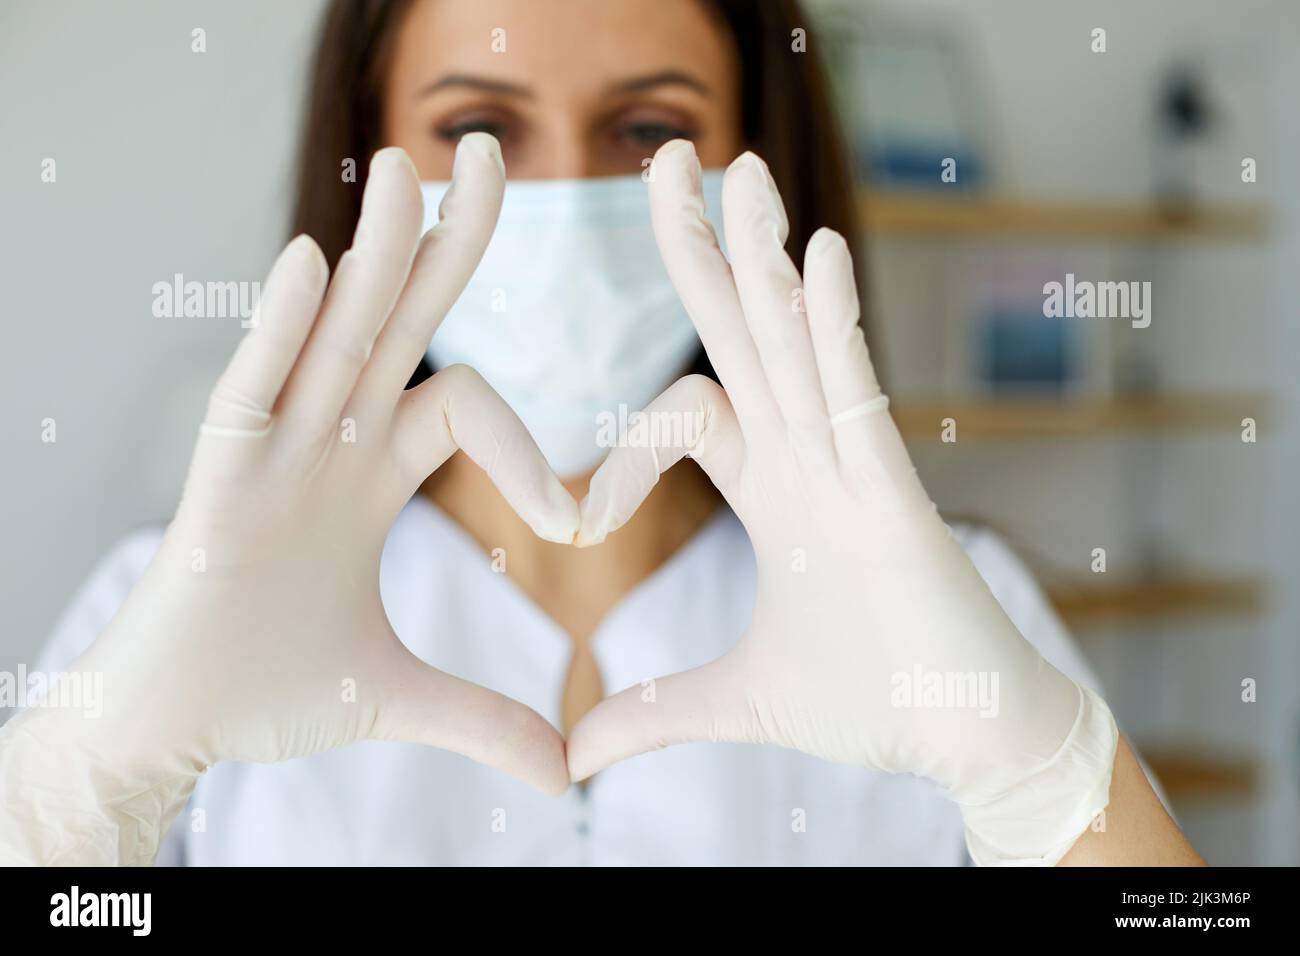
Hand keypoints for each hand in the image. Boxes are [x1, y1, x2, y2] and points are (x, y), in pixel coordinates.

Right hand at [1, 135, 572, 864]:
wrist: (175, 729)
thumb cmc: (269, 692)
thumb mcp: (397, 697)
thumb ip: (483, 718)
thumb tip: (568, 771)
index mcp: (372, 473)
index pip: (465, 406)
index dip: (534, 448)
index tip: (580, 523)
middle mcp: (327, 442)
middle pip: (398, 321)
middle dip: (444, 240)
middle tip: (490, 151)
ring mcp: (272, 452)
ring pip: (330, 332)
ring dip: (370, 249)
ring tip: (412, 166)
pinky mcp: (218, 481)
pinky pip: (251, 389)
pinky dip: (278, 330)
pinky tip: (308, 264)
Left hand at [567, 141, 1116, 864]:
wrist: (966, 736)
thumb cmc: (876, 703)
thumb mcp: (737, 703)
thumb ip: (655, 712)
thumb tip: (572, 757)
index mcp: (776, 487)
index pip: (687, 414)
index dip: (618, 452)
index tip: (569, 527)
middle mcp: (812, 457)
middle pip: (746, 331)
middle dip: (707, 247)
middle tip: (667, 158)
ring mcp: (854, 469)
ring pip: (799, 341)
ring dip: (765, 255)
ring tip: (735, 167)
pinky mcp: (893, 498)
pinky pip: (857, 393)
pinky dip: (836, 327)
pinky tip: (817, 256)